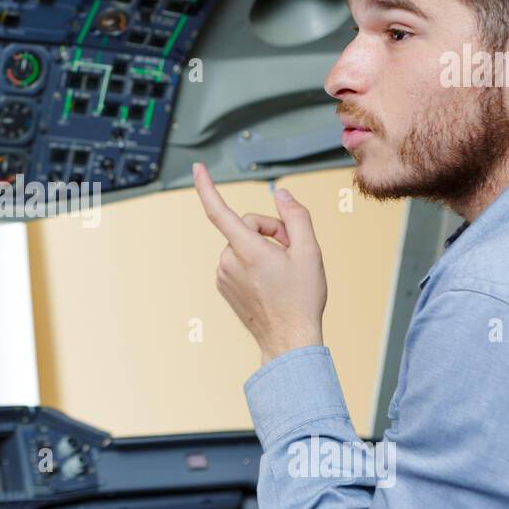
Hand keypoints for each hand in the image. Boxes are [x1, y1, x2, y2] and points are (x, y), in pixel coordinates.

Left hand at [192, 163, 326, 363]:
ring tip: (282, 271)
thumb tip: (281, 194)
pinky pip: (238, 260)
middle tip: (292, 253)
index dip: (206, 186)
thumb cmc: (302, 299)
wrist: (289, 340)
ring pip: (243, 243)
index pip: (218, 210)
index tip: (197, 168)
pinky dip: (253, 262)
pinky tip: (270, 281)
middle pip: (246, 225)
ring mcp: (223, 275)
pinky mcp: (223, 285)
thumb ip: (295, 216)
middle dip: (270, 231)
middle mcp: (228, 261)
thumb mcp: (310, 252)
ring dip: (262, 248)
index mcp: (247, 250)